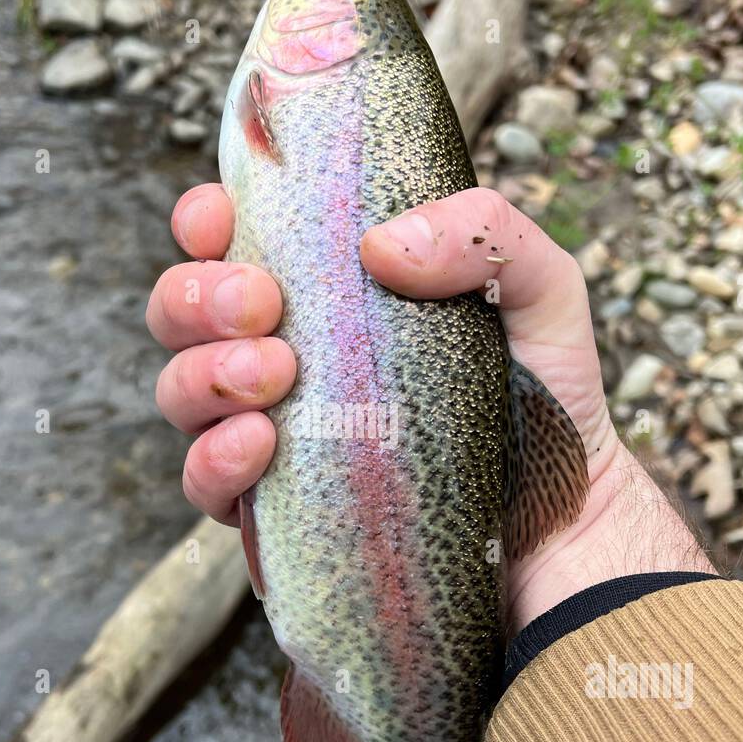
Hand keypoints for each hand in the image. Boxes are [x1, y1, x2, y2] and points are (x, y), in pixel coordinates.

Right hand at [148, 184, 713, 630]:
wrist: (562, 525)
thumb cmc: (543, 398)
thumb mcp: (538, 290)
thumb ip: (482, 232)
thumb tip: (378, 244)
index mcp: (327, 292)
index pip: (232, 240)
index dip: (204, 220)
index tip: (220, 217)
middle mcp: (285, 358)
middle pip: (181, 313)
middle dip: (199, 296)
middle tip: (263, 304)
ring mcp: (272, 437)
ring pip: (180, 392)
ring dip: (205, 373)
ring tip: (274, 376)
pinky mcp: (274, 513)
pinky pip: (205, 483)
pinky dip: (216, 458)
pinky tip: (262, 443)